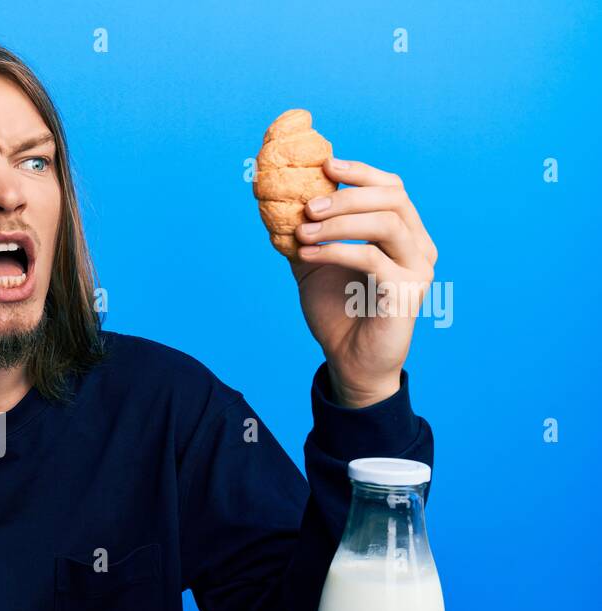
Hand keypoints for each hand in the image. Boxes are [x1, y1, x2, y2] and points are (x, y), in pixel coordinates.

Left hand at [290, 158, 437, 407]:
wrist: (348, 360)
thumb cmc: (337, 311)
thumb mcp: (314, 264)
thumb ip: (307, 232)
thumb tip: (278, 199)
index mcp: (404, 233)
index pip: (392, 188)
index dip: (360, 172)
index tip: (325, 164)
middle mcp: (419, 246)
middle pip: (392, 199)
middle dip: (346, 196)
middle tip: (308, 206)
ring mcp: (418, 269)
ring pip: (386, 223)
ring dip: (340, 222)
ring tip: (302, 232)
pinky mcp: (408, 292)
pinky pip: (372, 259)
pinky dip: (335, 251)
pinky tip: (305, 255)